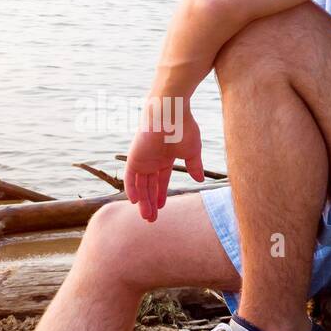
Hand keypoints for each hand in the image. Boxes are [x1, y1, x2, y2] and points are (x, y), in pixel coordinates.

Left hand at [123, 101, 204, 221]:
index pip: (161, 180)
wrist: (170, 111)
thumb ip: (194, 166)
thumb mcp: (192, 151)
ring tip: (147, 217)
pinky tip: (135, 201)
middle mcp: (152, 159)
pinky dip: (131, 188)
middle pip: (149, 185)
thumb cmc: (183, 127)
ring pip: (140, 184)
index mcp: (165, 158)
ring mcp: (143, 158)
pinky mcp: (134, 156)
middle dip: (151, 203)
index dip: (160, 194)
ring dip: (143, 201)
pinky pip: (130, 176)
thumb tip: (200, 180)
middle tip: (152, 219)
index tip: (162, 208)